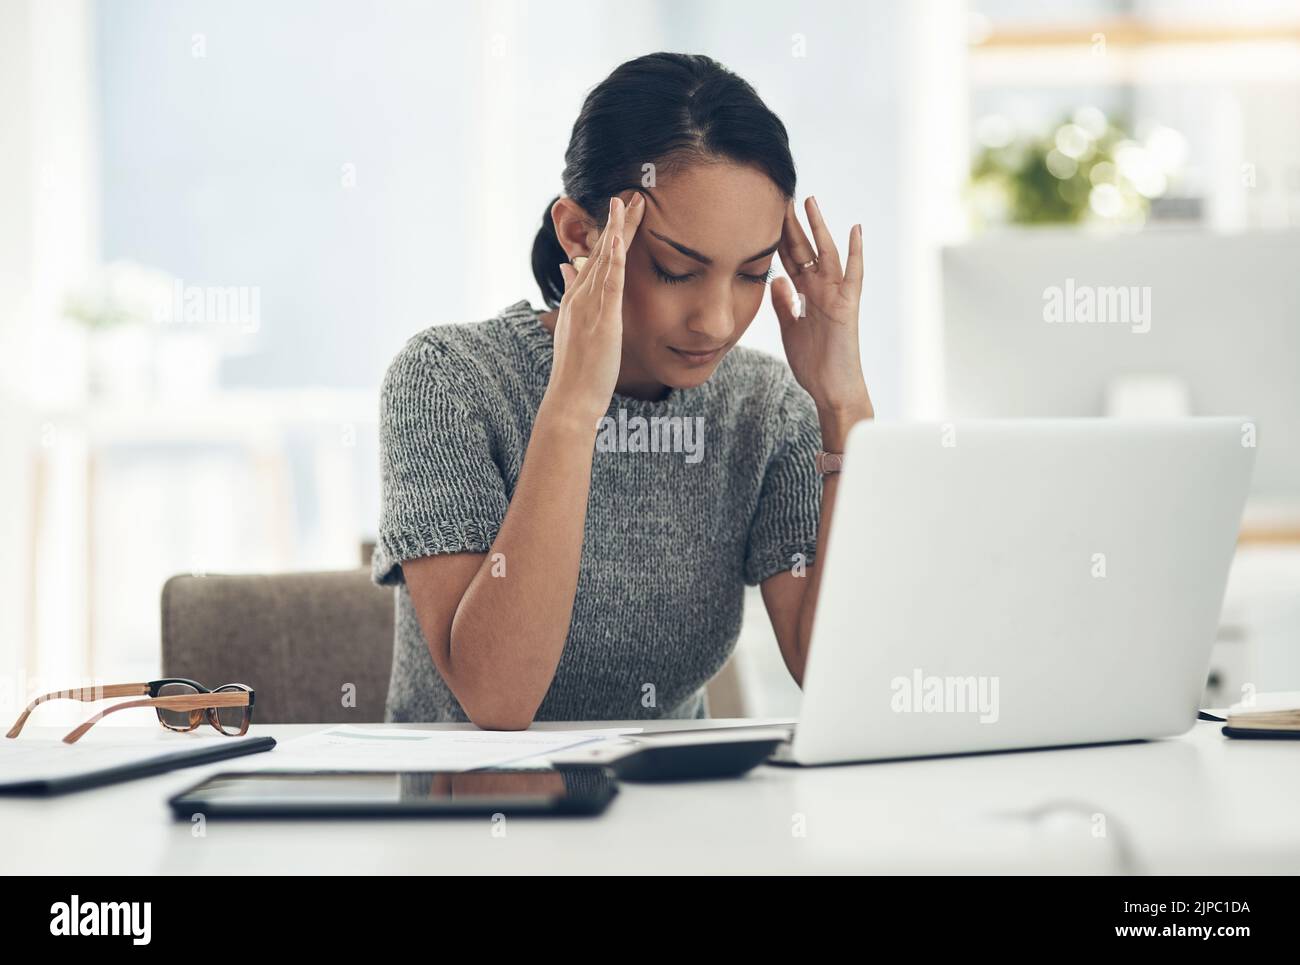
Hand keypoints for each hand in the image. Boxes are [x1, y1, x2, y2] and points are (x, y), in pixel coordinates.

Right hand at [543, 192, 646, 423]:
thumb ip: (573, 296)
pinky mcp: (601, 320)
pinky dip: (612, 260)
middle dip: (616, 222)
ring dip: (617, 230)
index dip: (608, 233)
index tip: (620, 210)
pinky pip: (608, 285)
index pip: (595, 259)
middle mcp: (580, 298)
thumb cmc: (577, 372)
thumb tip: (569, 268)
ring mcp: (589, 308)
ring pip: (605, 261)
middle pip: (601, 252)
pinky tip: (618, 239)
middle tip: (630, 194)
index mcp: (577, 301)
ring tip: (629, 202)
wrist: (570, 399)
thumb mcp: (576, 329)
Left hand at [770, 196, 872, 417]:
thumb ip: (783, 303)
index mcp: (805, 294)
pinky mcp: (847, 306)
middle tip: (780, 197)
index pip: (789, 259)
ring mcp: (835, 295)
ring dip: (818, 228)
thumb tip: (776, 279)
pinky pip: (853, 275)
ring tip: (810, 202)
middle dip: (791, 225)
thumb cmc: (813, 363)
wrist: (830, 389)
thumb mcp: (790, 328)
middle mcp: (820, 289)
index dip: (777, 237)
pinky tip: (855, 229)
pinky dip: (856, 253)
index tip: (764, 214)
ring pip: (825, 254)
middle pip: (803, 250)